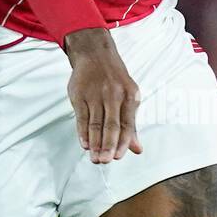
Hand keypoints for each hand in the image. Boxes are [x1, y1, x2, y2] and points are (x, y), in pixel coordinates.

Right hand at [63, 27, 142, 162]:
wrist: (95, 54)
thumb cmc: (115, 82)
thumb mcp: (128, 98)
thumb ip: (131, 125)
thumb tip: (137, 149)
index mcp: (130, 96)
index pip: (127, 124)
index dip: (123, 142)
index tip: (118, 157)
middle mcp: (113, 94)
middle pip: (111, 125)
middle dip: (108, 145)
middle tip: (104, 162)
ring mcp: (95, 94)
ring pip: (95, 123)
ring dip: (94, 143)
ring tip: (94, 158)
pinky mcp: (79, 94)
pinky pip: (82, 117)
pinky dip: (82, 132)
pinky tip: (84, 144)